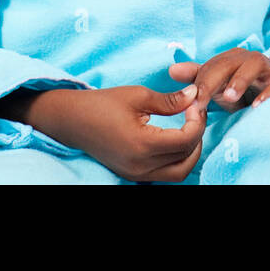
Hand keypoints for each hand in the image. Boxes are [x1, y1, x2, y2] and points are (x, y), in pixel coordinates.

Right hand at [19, 85, 206, 182]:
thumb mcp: (138, 95)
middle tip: (196, 115)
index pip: (186, 140)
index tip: (195, 103)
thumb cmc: (102, 104)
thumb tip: (194, 95)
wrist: (71, 120)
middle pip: (187, 160)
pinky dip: (176, 159)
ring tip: (188, 128)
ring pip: (178, 173)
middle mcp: (140, 166)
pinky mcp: (132, 174)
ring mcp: (135, 174)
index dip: (198, 121)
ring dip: (190, 153)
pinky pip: (165, 173)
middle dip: (198, 137)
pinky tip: (174, 138)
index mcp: (142, 145)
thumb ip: (170, 100)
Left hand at [168, 49, 269, 112]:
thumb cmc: (240, 91)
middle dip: (213, 82)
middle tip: (201, 103)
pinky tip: (257, 107)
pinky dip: (267, 94)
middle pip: (228, 63)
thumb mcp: (218, 86)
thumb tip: (172, 70)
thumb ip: (197, 78)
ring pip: (253, 65)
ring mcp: (266, 69)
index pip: (210, 67)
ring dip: (240, 80)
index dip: (199, 84)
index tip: (190, 105)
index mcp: (230, 59)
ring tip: (229, 97)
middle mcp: (247, 59)